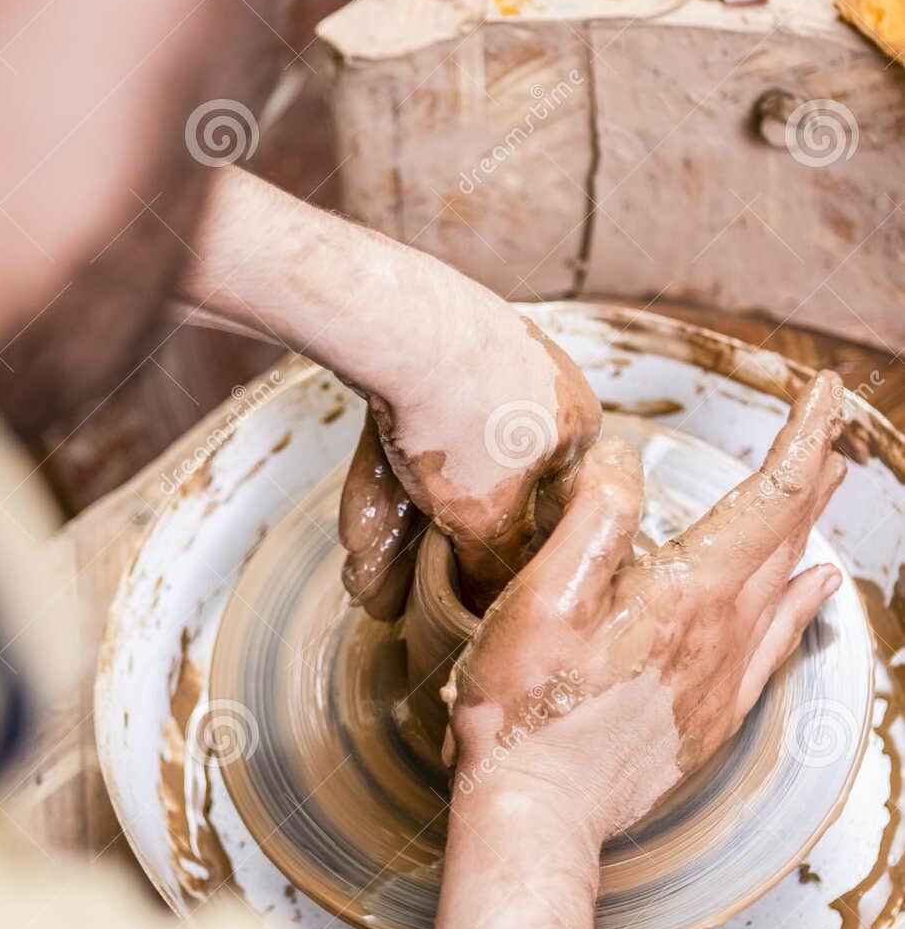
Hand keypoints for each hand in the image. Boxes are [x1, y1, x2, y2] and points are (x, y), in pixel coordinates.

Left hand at [340, 307, 599, 619]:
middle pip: (483, 479)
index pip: (552, 497)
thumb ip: (498, 563)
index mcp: (575, 419)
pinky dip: (382, 475)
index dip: (508, 541)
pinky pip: (405, 426)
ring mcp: (479, 355)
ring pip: (436, 456)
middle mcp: (536, 381)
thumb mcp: (488, 518)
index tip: (470, 572)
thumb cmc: (465, 422)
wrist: (399, 329)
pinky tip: (354, 530)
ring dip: (398, 519)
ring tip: (363, 568)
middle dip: (432, 539)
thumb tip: (494, 599)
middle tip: (394, 586)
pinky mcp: (422, 345)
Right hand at [444, 372, 846, 845]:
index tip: (819, 390)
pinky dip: (803, 603)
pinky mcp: (711, 714)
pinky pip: (777, 643)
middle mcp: (721, 630)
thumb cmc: (526, 707)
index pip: (771, 495)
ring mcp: (722, 677)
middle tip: (826, 425)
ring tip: (824, 483)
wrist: (538, 810)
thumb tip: (628, 458)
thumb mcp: (543, 595)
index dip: (802, 435)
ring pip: (787, 583)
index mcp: (686, 590)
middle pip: (789, 534)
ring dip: (808, 527)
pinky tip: (814, 588)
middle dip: (813, 470)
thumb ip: (596, 517)